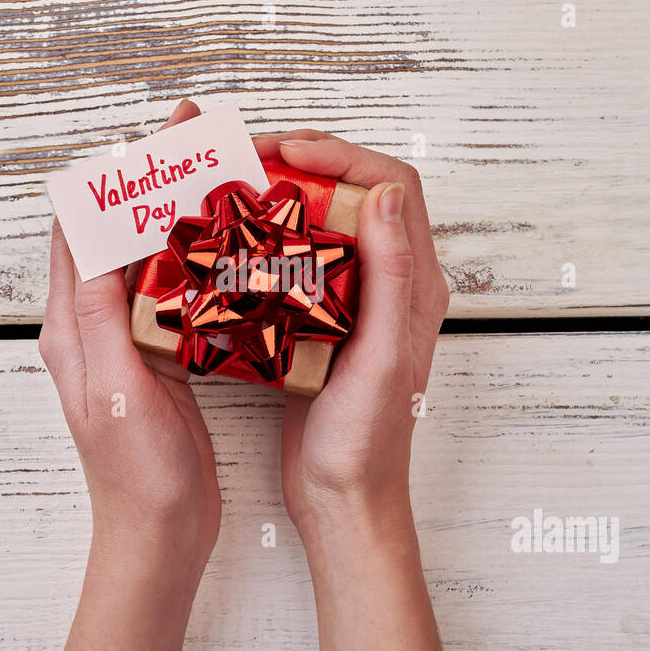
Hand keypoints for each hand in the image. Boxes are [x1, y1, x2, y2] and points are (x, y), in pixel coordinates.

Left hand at [40, 99, 217, 650]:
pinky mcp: (150, 358)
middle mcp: (87, 326)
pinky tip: (221, 242)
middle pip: (107, 228)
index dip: (115, 171)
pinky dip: (186, 250)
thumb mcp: (117, 390)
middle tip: (198, 136)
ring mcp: (118, 341)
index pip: (79, 225)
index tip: (162, 131)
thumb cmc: (138, 476)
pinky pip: (162, 286)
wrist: (155, 536)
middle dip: (147, 175)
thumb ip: (101, 313)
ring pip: (137, 252)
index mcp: (72, 327)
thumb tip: (92, 232)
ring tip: (213, 172)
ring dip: (167, 207)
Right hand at [252, 129, 457, 650]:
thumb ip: (392, 276)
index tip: (284, 151)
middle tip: (247, 158)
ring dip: (284, 194)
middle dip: (304, 161)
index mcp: (416, 285)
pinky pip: (303, 258)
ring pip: (326, 221)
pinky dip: (271, 236)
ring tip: (235, 187)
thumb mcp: (383, 357)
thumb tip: (387, 194)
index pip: (392, 185)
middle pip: (356, 192)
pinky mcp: (325, 323)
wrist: (347, 499)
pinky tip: (233, 241)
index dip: (340, 154)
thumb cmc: (368, 442)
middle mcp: (393, 284)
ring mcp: (358, 302)